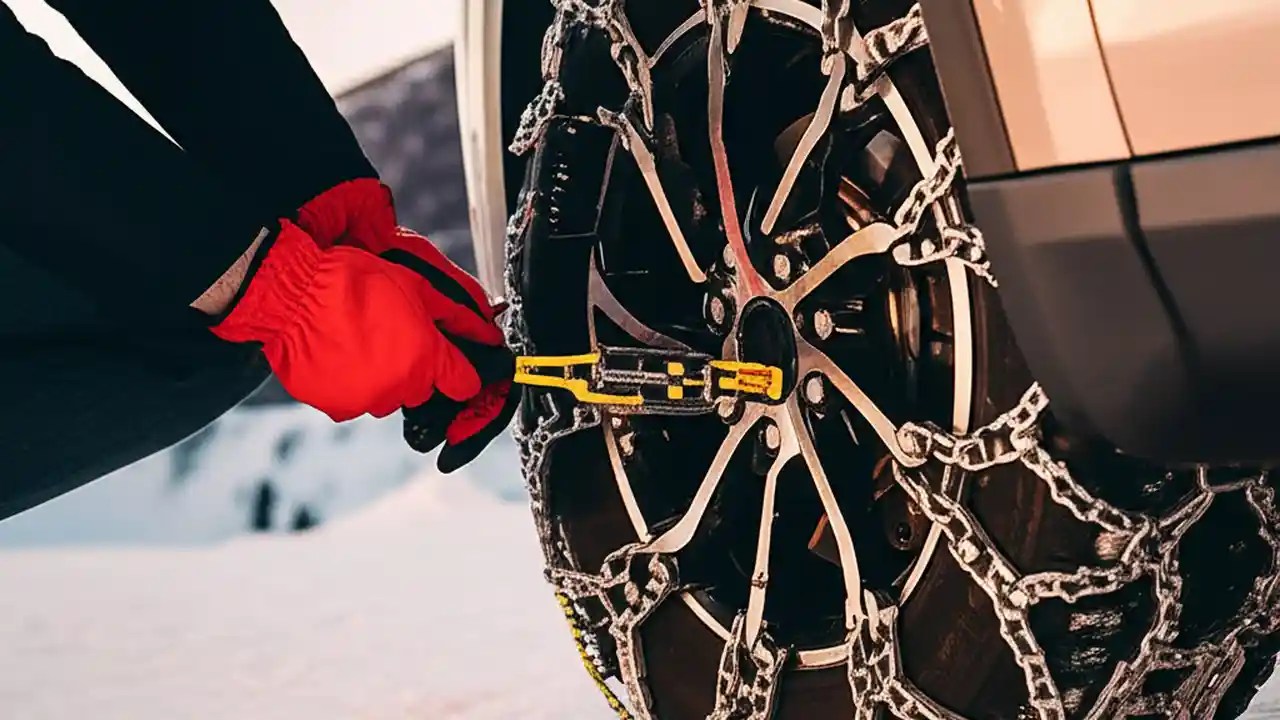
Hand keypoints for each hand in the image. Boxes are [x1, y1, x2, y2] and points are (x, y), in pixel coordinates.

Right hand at [209, 220, 499, 421]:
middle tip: (390, 336)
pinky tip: (339, 355)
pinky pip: (354, 401)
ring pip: (388, 395)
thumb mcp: (417, 288)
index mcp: (427, 360)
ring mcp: (368, 401)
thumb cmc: (354, 283)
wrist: (294, 296)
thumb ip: (457, 317)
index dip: (459, 371)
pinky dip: (351, 384)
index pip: (464, 384)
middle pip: (423, 388)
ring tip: (360, 342)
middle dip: (415, 368)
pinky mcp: (338, 407)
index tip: (451, 362)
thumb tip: (487, 332)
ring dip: (382, 377)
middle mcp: (402, 387)